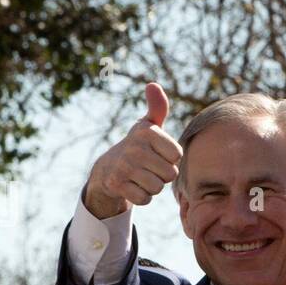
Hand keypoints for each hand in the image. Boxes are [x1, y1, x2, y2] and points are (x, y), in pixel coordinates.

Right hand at [83, 82, 183, 217]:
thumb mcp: (148, 127)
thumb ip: (158, 108)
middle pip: (170, 174)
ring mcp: (124, 166)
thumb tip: (152, 85)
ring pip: (158, 188)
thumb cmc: (138, 147)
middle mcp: (135, 147)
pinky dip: (142, 197)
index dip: (170, 159)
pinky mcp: (117, 184)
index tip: (158, 153)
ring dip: (153, 187)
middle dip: (162, 175)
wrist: (107, 169)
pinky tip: (133, 186)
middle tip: (149, 167)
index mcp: (147, 132)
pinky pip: (145, 199)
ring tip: (141, 176)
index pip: (177, 155)